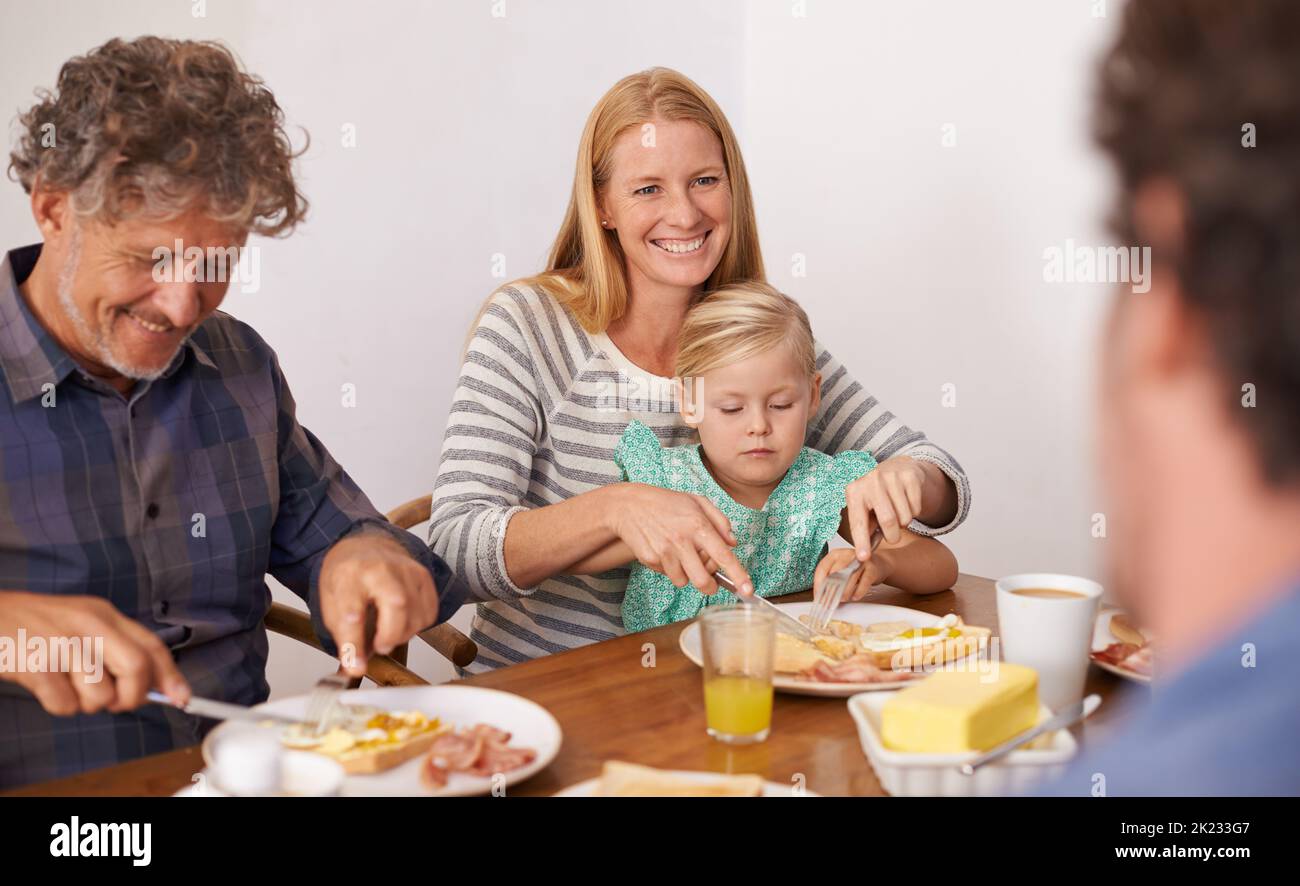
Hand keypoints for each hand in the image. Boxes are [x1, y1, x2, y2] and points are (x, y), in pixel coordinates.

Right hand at [0, 590, 189, 715]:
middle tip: (115, 701)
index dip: (171, 676)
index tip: (183, 698)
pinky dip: (60, 706)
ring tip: (68, 686)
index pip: (151, 645)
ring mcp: (63, 643)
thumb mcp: (82, 622)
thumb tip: (154, 685)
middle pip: (136, 669)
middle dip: (131, 697)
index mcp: (104, 614)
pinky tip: (46, 687)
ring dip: (87, 703)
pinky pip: (65, 705)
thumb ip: (116, 647)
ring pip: (101, 695)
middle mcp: (89, 624)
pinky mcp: (37, 664)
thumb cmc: (36, 626)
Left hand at [318, 532, 439, 676]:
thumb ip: (343, 637)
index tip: (355, 665)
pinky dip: (418, 625)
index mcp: (349, 575)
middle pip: (396, 605)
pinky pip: (430, 612)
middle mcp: (381, 568)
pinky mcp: (424, 576)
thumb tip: (355, 667)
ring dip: (403, 634)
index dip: (354, 643)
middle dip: (389, 635)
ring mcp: (407, 570)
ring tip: (388, 631)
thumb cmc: (349, 577)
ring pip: (417, 613)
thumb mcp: (331, 604)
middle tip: (379, 646)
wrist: (367, 546)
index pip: (351, 613)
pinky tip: (402, 621)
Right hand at [609, 483, 751, 595]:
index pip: (723, 555)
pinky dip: (670, 569)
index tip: (748, 590)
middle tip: (710, 581)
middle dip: (710, 587)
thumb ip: (720, 521)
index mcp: (698, 525)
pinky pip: (667, 575)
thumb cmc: (667, 503)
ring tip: (681, 555)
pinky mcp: (650, 559)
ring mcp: (664, 551)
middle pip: (702, 580)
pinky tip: (665, 551)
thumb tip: (733, 543)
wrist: (630, 506)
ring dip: (687, 574)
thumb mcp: (697, 501)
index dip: (738, 575)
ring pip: (684, 581)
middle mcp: (682, 540)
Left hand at [813, 547, 884, 604]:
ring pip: (849, 577)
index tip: (818, 596)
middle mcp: (846, 555)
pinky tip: (855, 597)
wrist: (878, 564)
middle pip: (835, 572)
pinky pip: (864, 581)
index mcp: (834, 555)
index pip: (822, 568)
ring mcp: (860, 560)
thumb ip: (830, 581)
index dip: (818, 584)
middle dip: (831, 589)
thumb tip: (820, 596)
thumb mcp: (840, 571)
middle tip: (829, 600)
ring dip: (844, 591)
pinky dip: (858, 591)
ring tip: (842, 599)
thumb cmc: (855, 569)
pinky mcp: (872, 568)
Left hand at [844, 455, 926, 560]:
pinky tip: (905, 502)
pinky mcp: (909, 476)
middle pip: (888, 520)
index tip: (863, 558)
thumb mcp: (863, 506)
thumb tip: (865, 554)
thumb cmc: (876, 493)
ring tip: (896, 512)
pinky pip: (916, 508)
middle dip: (892, 536)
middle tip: (892, 536)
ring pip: (905, 517)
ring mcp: (891, 476)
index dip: (861, 541)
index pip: (858, 521)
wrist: (896, 466)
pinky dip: (913, 513)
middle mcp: (871, 480)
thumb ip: (865, 527)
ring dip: (903, 523)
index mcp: (855, 491)